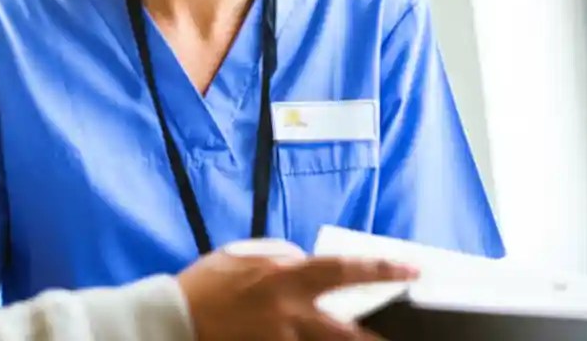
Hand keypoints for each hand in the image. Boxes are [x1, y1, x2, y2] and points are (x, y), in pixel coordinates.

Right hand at [176, 241, 417, 340]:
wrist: (174, 319)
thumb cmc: (208, 283)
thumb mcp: (245, 255)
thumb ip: (280, 255)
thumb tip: (305, 261)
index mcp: (285, 277)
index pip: (345, 271)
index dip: (383, 271)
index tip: (412, 271)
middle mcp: (289, 313)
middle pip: (347, 332)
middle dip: (377, 339)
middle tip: (403, 338)